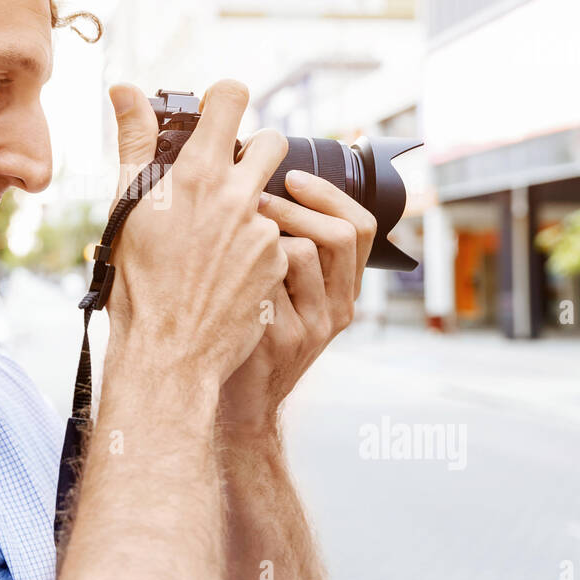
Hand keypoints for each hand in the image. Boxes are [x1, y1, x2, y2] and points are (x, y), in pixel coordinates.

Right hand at [103, 79, 289, 387]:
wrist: (168, 351)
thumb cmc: (137, 282)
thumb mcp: (126, 207)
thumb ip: (134, 142)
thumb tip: (124, 89)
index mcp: (197, 174)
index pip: (231, 98)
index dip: (224, 98)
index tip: (216, 112)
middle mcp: (238, 195)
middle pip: (272, 141)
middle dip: (254, 150)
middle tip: (226, 174)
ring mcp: (264, 231)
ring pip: (271, 198)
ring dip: (251, 207)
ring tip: (215, 240)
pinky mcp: (279, 262)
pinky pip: (275, 240)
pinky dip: (256, 248)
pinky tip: (229, 271)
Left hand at [217, 168, 376, 433]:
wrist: (237, 403)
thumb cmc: (251, 335)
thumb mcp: (286, 297)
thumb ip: (293, 254)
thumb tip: (272, 186)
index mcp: (344, 292)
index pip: (360, 227)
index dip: (329, 194)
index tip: (293, 176)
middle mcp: (338, 310)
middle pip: (338, 235)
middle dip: (293, 206)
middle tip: (255, 199)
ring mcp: (312, 327)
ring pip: (299, 253)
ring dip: (262, 232)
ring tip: (233, 229)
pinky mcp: (280, 340)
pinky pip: (263, 281)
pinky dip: (239, 265)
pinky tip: (219, 266)